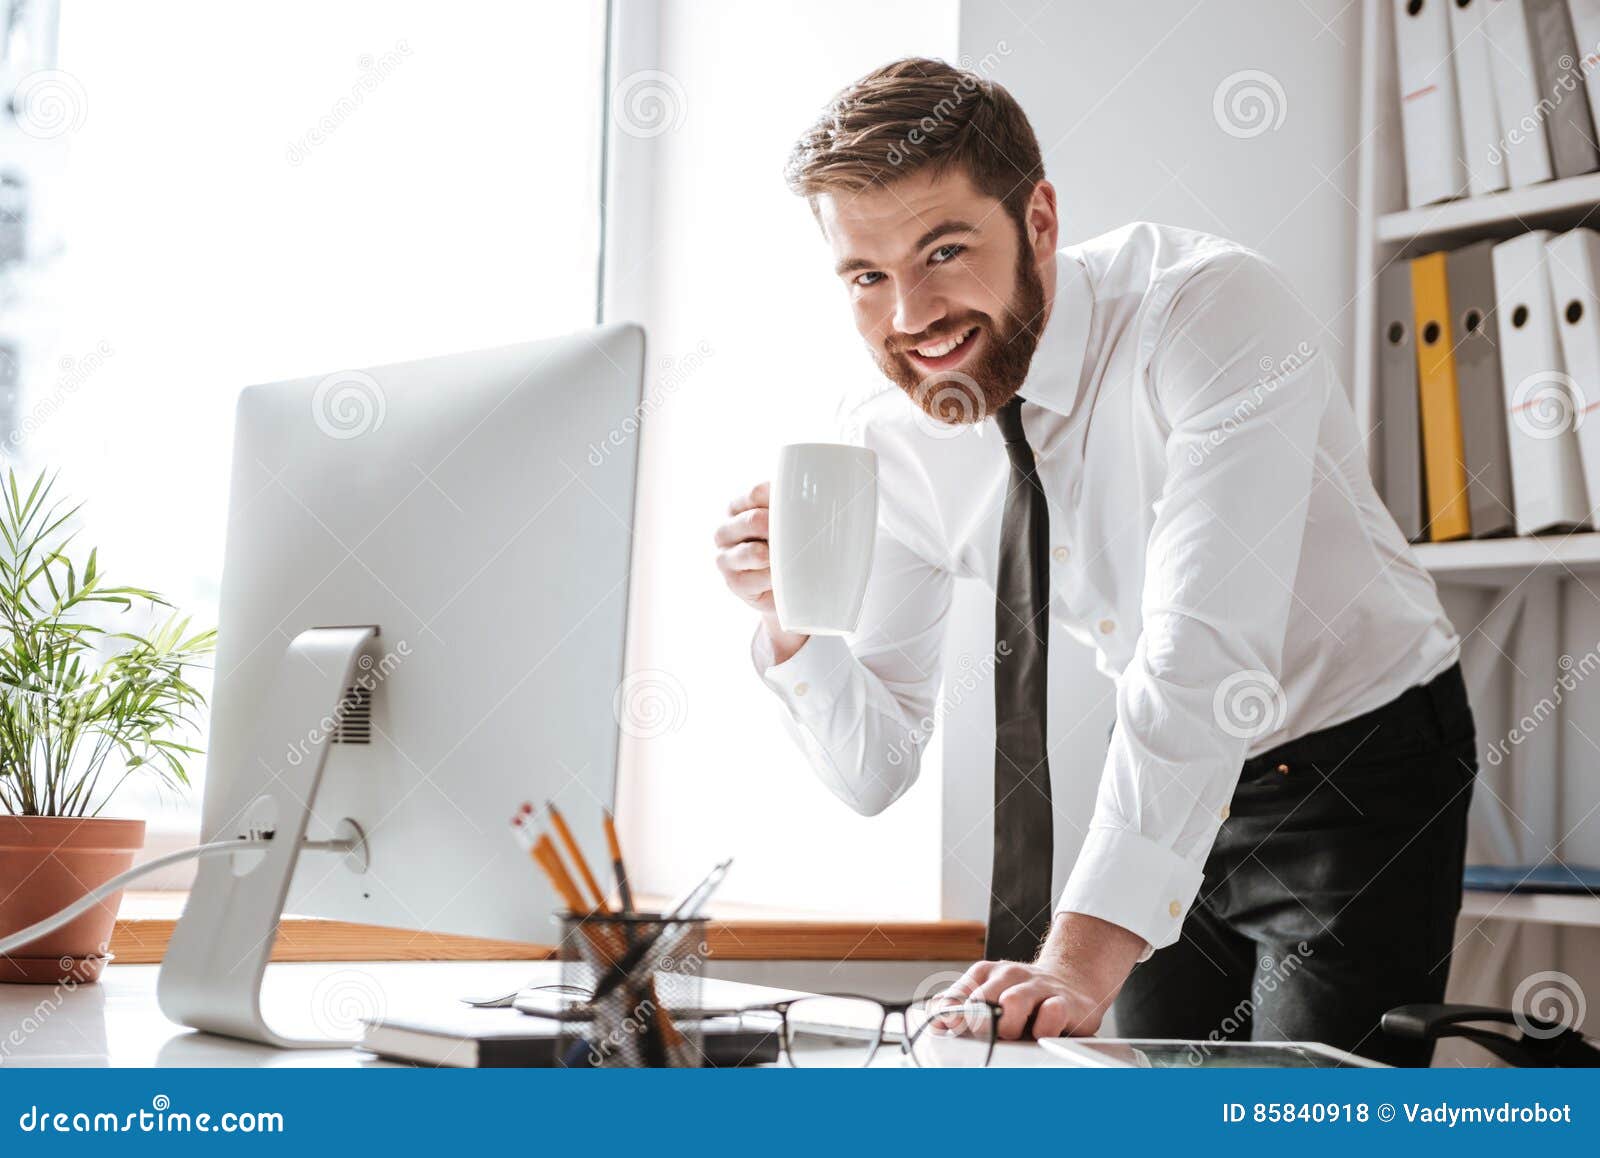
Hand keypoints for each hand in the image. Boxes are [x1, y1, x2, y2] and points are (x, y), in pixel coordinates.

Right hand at [714, 482, 807, 663]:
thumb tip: (855, 486)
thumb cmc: (794, 550)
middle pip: (751, 519)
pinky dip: (771, 578)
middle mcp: (727, 529)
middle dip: (776, 524)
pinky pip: (753, 578)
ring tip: (790, 557)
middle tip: (800, 532)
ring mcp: (725, 557)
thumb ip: (807, 505)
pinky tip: (782, 577)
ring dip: (773, 555)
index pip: (756, 492)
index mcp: (741, 506)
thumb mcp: (797, 523)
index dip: (778, 494)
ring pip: (750, 551)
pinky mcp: (733, 583)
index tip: (804, 501)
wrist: (788, 595)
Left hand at [948, 912, 1146, 1039]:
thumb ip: (959, 1006)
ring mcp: (1036, 985)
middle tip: (988, 1038)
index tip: (950, 1032)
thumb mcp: (989, 995)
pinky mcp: (1064, 1000)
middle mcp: (1008, 974)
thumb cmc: (1024, 996)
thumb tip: (934, 1019)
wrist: (1071, 979)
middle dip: (979, 1027)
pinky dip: (1044, 1028)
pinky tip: (1041, 1033)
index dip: (950, 1019)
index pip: (956, 998)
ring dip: (1009, 1027)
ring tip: (1016, 1035)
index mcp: (985, 973)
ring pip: (1012, 1004)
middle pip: (979, 1003)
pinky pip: (1051, 1013)